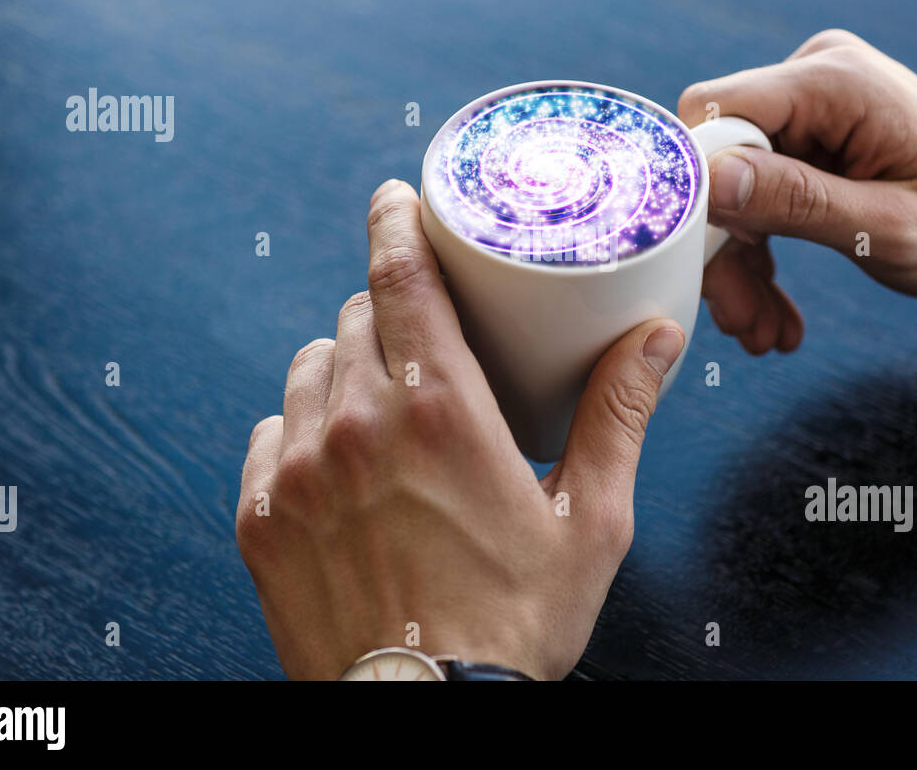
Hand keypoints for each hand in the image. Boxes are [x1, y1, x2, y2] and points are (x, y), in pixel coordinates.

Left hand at [236, 180, 684, 679]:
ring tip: (385, 406)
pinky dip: (300, 430)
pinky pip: (269, 432)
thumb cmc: (515, 626)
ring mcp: (296, 472)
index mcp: (441, 414)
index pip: (400, 278)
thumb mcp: (590, 522)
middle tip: (423, 339)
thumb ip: (618, 414)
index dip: (394, 223)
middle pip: (356, 317)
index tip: (395, 198)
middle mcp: (356, 427)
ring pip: (309, 368)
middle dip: (389, 310)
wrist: (427, 719)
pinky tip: (338, 462)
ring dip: (345, 367)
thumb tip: (656, 335)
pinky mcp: (260, 516)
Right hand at [679, 29, 916, 351]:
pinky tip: (775, 307)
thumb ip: (798, 201)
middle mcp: (814, 77)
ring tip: (763, 331)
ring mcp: (814, 105)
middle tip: (740, 322)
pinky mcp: (816, 133)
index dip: (697, 187)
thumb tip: (711, 183)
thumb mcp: (889, 229)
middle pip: (722, 159)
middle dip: (724, 247)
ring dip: (743, 261)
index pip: (716, 113)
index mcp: (834, 82)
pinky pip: (764, 188)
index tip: (703, 262)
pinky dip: (766, 248)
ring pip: (737, 184)